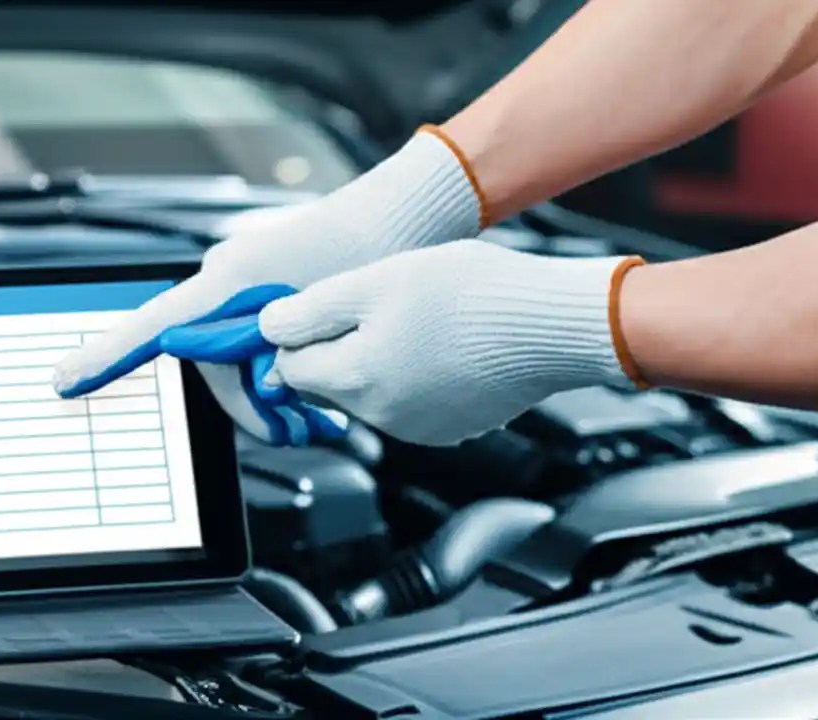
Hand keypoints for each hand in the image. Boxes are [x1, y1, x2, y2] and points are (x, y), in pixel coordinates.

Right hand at [52, 130, 480, 443]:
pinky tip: (322, 392)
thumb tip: (264, 387)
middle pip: (213, 363)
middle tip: (301, 432)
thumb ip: (283, 358)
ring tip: (326, 419)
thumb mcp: (326, 318)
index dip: (107, 356)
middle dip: (254, 406)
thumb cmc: (370, 255)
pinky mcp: (271, 289)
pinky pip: (261, 340)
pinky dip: (286, 370)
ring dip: (276, 394)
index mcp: (230, 280)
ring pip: (242, 358)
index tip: (65, 379)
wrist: (407, 214)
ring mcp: (248, 283)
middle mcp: (229, 279)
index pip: (154, 326)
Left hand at [257, 240, 638, 445]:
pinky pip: (410, 402)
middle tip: (379, 301)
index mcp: (354, 380)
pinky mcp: (450, 430)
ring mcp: (417, 430)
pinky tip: (445, 342)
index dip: (298, 332)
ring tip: (420, 317)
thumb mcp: (373, 281)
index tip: (320, 305)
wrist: (550, 324)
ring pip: (370, 391)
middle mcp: (380, 417)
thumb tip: (267, 331)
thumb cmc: (467, 293)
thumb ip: (311, 310)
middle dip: (341, 345)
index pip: (289, 367)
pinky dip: (415, 375)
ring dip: (379, 357)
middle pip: (329, 381)